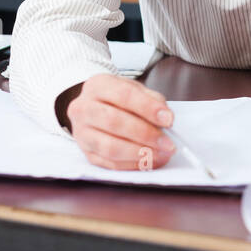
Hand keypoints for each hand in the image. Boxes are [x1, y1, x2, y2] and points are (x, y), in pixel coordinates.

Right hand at [60, 73, 175, 169]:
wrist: (95, 108)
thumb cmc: (119, 98)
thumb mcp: (136, 89)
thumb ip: (152, 100)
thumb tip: (166, 119)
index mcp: (98, 86)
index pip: (124, 95)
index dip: (148, 108)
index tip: (168, 119)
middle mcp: (83, 108)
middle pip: (114, 122)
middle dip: (146, 134)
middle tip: (168, 142)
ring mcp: (81, 133)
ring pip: (110, 147)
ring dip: (140, 153)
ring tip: (161, 154)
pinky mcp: (86, 153)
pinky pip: (109, 163)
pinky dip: (133, 164)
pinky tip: (149, 161)